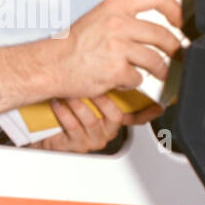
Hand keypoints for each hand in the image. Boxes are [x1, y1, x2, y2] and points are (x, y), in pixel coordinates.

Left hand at [38, 93, 164, 152]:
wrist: (46, 129)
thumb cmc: (69, 109)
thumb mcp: (89, 94)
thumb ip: (104, 83)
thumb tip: (116, 60)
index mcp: (114, 119)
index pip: (137, 116)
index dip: (149, 111)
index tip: (158, 106)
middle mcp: (107, 131)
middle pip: (116, 116)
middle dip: (103, 99)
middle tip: (92, 83)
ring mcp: (93, 139)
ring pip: (92, 120)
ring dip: (80, 103)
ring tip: (70, 92)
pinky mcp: (77, 144)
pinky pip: (74, 127)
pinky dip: (65, 112)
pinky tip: (58, 102)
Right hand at [51, 0, 185, 100]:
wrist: (51, 64)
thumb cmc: (73, 44)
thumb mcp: (99, 18)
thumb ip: (125, 17)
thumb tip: (153, 24)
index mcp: (115, 6)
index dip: (175, 8)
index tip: (180, 21)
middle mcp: (117, 23)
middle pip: (163, 34)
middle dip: (175, 49)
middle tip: (177, 55)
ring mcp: (117, 47)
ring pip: (156, 60)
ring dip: (160, 70)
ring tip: (158, 73)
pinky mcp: (115, 70)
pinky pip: (139, 78)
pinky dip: (133, 82)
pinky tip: (122, 79)